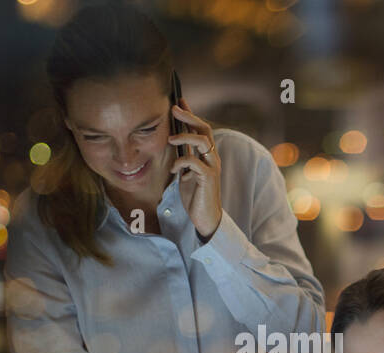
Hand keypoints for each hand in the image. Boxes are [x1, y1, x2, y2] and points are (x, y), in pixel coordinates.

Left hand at [170, 97, 221, 240]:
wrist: (206, 218)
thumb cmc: (196, 197)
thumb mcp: (187, 174)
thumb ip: (185, 159)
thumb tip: (175, 144)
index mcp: (207, 156)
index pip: (201, 129)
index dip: (191, 115)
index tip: (180, 102)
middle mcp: (212, 158)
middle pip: (204, 130)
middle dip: (189, 117)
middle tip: (174, 108)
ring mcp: (212, 167)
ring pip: (202, 141)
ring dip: (184, 137)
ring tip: (170, 139)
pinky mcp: (207, 178)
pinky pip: (194, 162)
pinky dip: (181, 162)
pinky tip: (174, 170)